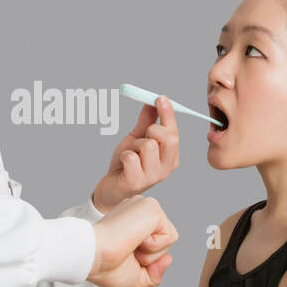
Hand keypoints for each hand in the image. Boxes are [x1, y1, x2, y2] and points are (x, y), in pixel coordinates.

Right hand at [87, 195, 177, 286]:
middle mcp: (139, 211)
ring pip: (169, 238)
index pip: (156, 244)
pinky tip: (135, 240)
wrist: (90, 255)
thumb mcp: (133, 276)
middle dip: (150, 257)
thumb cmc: (104, 266)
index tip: (122, 256)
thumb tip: (169, 259)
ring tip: (130, 246)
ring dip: (151, 253)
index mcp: (132, 222)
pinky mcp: (151, 207)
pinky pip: (170, 235)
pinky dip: (154, 246)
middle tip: (127, 252)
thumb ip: (154, 273)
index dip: (145, 260)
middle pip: (165, 242)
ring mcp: (144, 206)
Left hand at [93, 96, 179, 213]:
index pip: (174, 132)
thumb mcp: (137, 139)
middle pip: (169, 138)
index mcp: (170, 158)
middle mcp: (166, 168)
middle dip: (153, 129)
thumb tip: (152, 102)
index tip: (160, 98)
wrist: (111, 188)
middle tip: (142, 134)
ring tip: (130, 154)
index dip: (168, 114)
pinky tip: (123, 163)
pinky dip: (124, 155)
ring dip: (134, 145)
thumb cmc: (127, 165)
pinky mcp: (136, 183)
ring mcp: (152, 177)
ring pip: (148, 145)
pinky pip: (131, 157)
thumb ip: (147, 122)